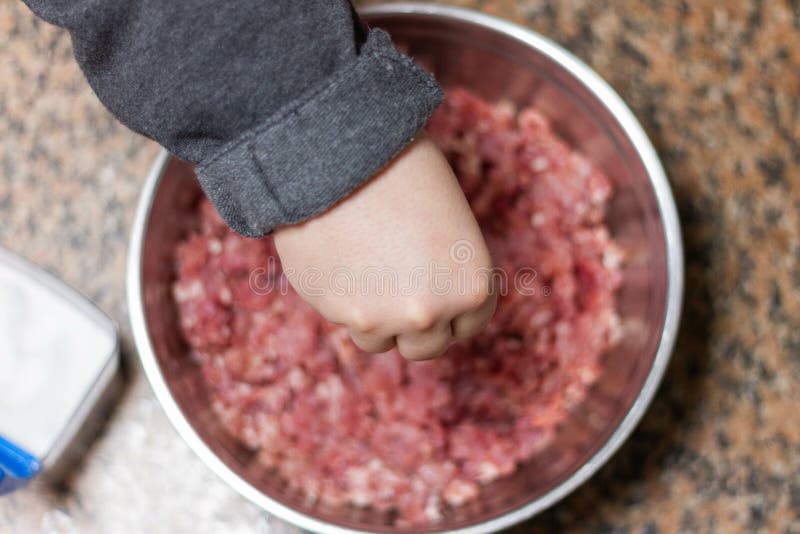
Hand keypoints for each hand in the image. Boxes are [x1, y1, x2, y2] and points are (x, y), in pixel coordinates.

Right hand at [274, 131, 496, 359]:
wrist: (340, 149)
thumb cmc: (403, 167)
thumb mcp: (451, 219)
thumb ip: (446, 269)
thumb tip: (428, 296)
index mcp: (471, 287)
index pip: (468, 326)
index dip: (451, 308)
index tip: (435, 290)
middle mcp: (428, 314)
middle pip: (424, 347)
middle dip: (414, 324)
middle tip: (398, 284)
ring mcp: (377, 318)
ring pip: (378, 340)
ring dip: (373, 316)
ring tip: (364, 268)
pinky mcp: (333, 309)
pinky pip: (341, 316)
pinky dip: (340, 295)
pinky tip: (338, 255)